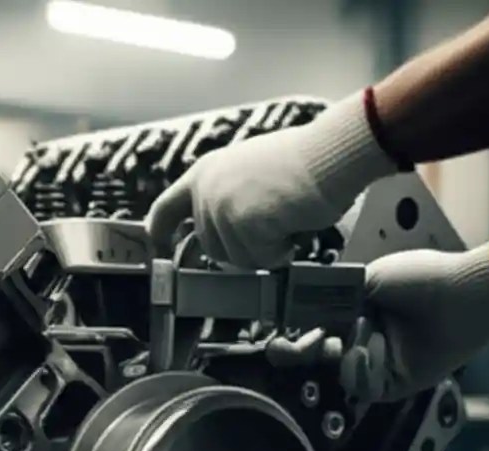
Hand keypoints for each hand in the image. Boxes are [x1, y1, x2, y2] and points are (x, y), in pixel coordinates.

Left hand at [146, 94, 397, 268]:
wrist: (329, 153)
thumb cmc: (303, 161)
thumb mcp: (249, 172)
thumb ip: (229, 197)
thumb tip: (228, 231)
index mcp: (204, 174)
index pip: (166, 208)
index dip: (160, 232)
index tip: (159, 247)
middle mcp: (206, 190)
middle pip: (212, 247)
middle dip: (244, 248)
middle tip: (274, 230)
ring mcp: (221, 207)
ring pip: (237, 258)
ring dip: (266, 251)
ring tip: (287, 221)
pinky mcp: (242, 224)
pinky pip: (260, 259)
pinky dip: (281, 252)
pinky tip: (293, 227)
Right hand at [268, 245, 488, 402]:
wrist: (462, 293)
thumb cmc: (422, 278)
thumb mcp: (368, 278)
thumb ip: (331, 294)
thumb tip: (294, 304)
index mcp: (352, 313)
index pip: (311, 329)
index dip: (293, 334)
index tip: (278, 332)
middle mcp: (361, 339)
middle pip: (318, 358)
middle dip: (302, 352)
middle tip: (301, 343)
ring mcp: (377, 363)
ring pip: (338, 373)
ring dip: (343, 353)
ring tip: (360, 333)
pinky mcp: (394, 383)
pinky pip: (364, 386)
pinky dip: (363, 368)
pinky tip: (372, 347)